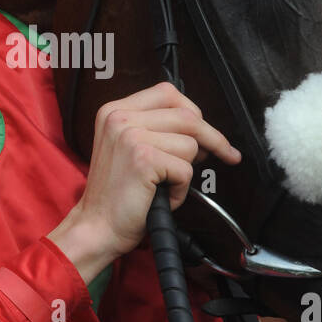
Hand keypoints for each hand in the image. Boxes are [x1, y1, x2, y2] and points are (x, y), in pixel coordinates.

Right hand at [49, 82, 240, 285]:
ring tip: (164, 186)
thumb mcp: (127, 148)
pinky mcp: (143, 158)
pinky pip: (185, 170)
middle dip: (213, 138)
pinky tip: (161, 196)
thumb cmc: (116, 196)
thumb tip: (200, 130)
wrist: (97, 227)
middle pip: (187, 115)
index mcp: (115, 111)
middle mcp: (119, 118)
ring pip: (190, 144)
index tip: (211, 132)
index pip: (168, 93)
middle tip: (224, 154)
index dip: (196, 112)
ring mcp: (130, 136)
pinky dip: (180, 190)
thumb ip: (155, 129)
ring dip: (186, 171)